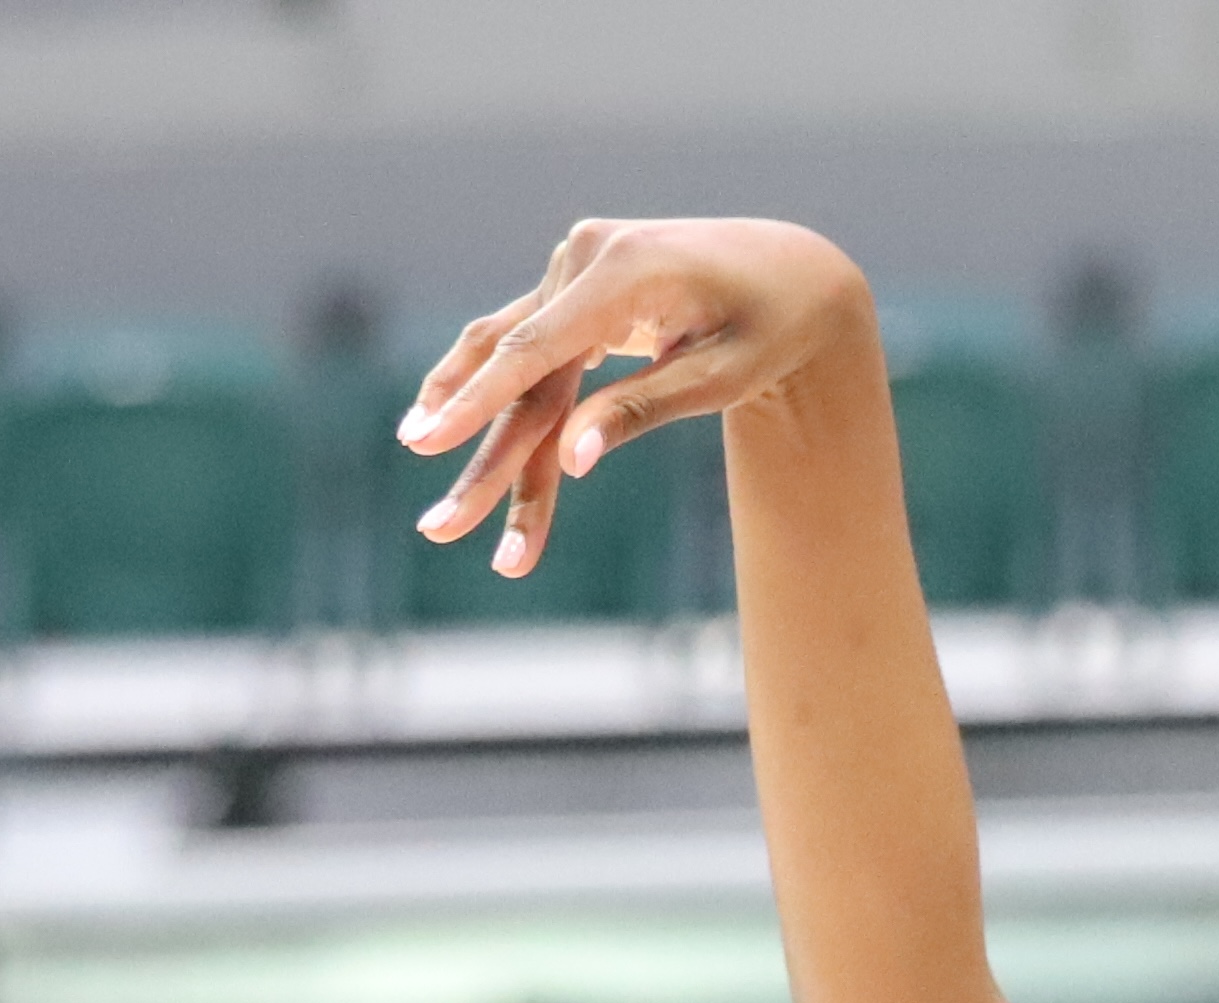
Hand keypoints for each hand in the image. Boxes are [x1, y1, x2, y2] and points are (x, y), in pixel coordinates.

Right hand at [398, 215, 872, 578]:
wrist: (791, 271)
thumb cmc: (769, 329)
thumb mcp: (721, 377)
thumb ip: (644, 410)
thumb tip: (573, 460)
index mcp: (626, 271)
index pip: (535, 351)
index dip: (477, 404)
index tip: (428, 444)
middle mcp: (586, 255)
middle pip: (519, 371)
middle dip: (478, 455)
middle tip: (435, 530)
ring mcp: (574, 263)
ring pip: (511, 358)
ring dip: (470, 423)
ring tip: (427, 490)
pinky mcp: (573, 280)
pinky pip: (522, 340)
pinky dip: (488, 387)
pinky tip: (438, 420)